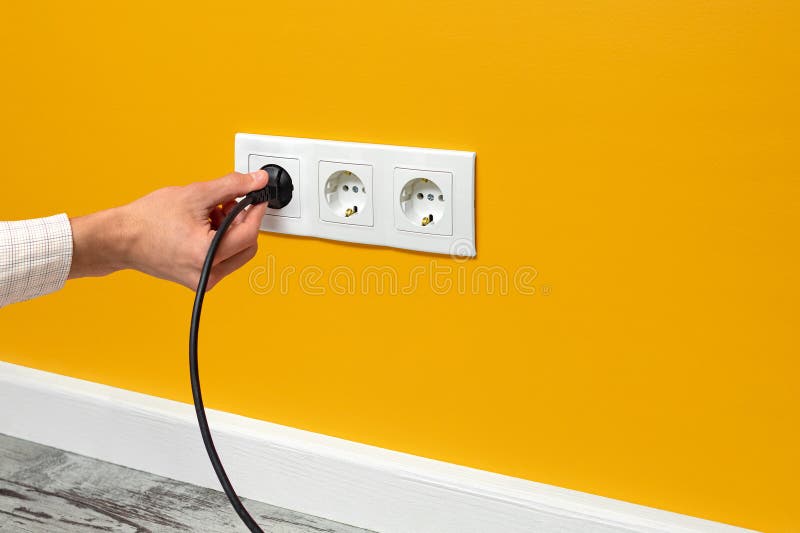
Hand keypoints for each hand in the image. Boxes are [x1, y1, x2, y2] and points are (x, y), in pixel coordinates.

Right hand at [68, 170, 268, 289]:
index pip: (250, 233)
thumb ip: (232, 186)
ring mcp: (204, 281)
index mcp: (207, 254)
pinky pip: (223, 260)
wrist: (120, 239)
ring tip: (210, 214)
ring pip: (237, 253)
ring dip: (232, 231)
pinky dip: (221, 242)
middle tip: (229, 203)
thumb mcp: (195, 194)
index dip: (257, 211)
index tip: (258, 196)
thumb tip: (257, 181)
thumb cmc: (148, 220)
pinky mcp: (199, 281)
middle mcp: (208, 274)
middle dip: (242, 222)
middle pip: (247, 245)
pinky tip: (204, 227)